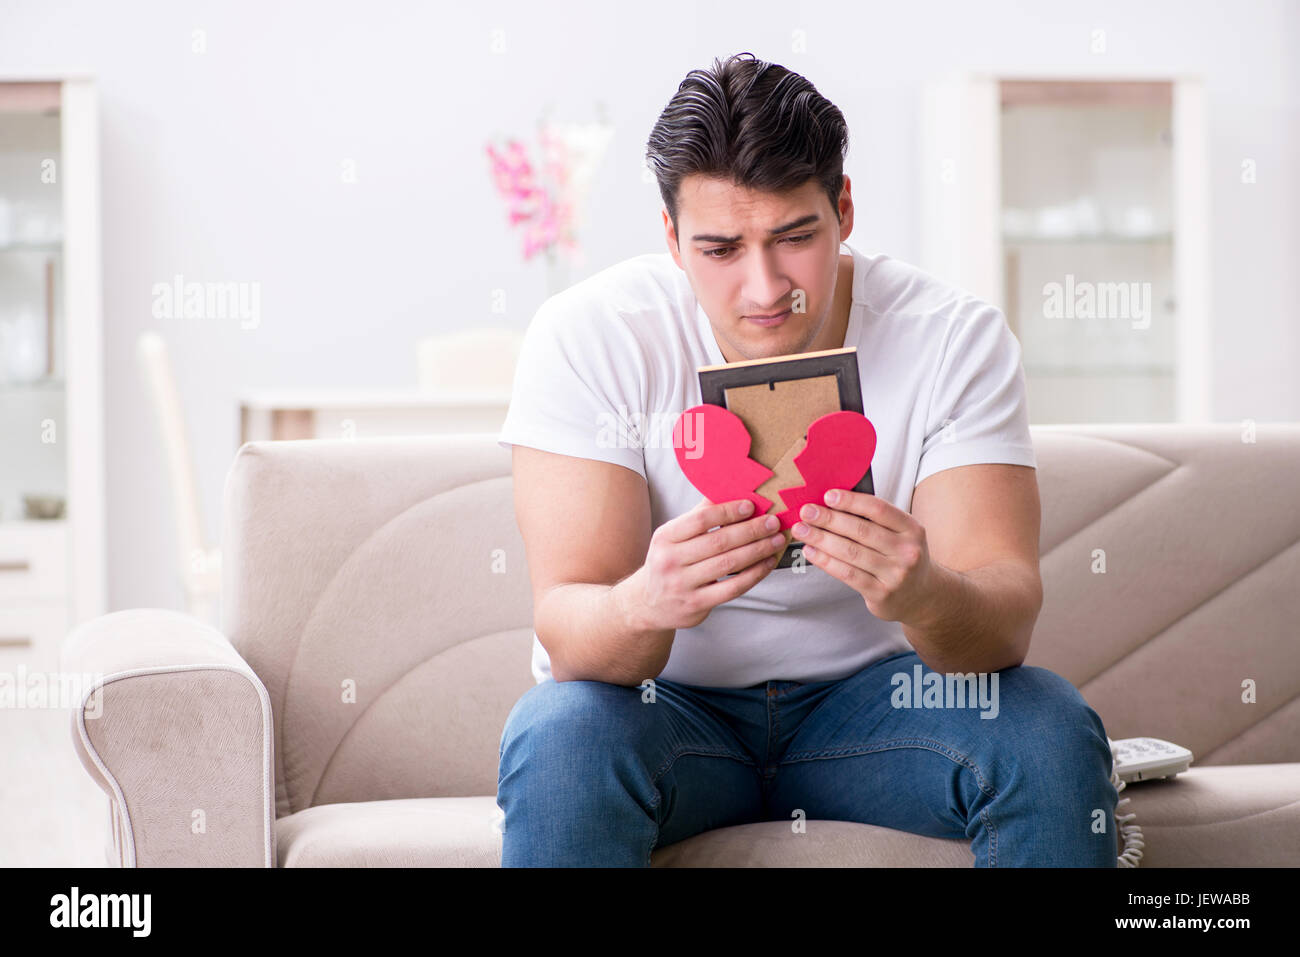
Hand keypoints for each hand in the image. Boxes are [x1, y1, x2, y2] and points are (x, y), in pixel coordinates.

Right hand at [625, 497, 787, 631]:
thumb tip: (729, 490)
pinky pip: (732, 588)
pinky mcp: (696, 605)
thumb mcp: (672, 537)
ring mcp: (682, 585)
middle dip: (751, 530)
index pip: (700, 520)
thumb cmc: (668, 562)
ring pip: (728, 564)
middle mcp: (670, 560)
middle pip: (718, 541)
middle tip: (773, 522)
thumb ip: (698, 516)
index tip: (751, 506)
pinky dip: (754, 574)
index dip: (728, 511)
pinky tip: (766, 563)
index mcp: (665, 537)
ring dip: (757, 550)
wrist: (649, 603)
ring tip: (776, 540)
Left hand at [791, 487, 933, 623]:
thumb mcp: (901, 535)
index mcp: (912, 529)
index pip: (878, 509)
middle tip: (806, 512)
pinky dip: (825, 561)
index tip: (827, 496)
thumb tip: (832, 504)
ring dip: (821, 539)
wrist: (922, 596)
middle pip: (861, 531)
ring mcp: (895, 574)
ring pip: (851, 552)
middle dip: (829, 519)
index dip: (851, 501)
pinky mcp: (881, 593)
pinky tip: (811, 551)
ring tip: (802, 530)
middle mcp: (907, 551)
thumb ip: (875, 521)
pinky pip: (848, 574)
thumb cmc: (902, 558)